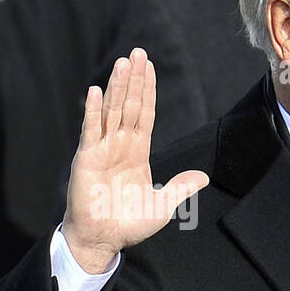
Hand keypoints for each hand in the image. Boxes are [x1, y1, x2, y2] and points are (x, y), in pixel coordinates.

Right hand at [62, 48, 208, 273]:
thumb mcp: (164, 205)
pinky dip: (93, 111)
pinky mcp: (87, 158)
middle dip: (135, 79)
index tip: (150, 67)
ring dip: (117, 87)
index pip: (145, 114)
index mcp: (138, 152)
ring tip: (124, 62)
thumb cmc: (130, 224)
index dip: (148, 91)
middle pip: (130, 105)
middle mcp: (120, 145)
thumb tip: (203, 176)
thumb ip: (180, 186)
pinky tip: (97, 92)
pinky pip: (91, 130)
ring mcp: (102, 149)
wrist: (105, 238)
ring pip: (112, 111)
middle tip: (139, 52)